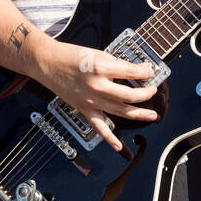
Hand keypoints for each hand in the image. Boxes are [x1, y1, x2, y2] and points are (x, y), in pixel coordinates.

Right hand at [32, 38, 157, 150]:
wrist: (47, 63)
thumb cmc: (70, 55)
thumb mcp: (97, 53)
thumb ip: (115, 64)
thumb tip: (132, 72)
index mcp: (101, 68)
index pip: (131, 72)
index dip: (145, 72)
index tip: (150, 71)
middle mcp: (97, 86)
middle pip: (129, 95)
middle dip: (145, 93)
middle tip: (153, 90)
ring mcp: (91, 100)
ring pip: (120, 111)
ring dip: (138, 114)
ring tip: (152, 115)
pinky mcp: (84, 109)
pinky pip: (98, 126)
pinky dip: (109, 138)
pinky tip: (119, 146)